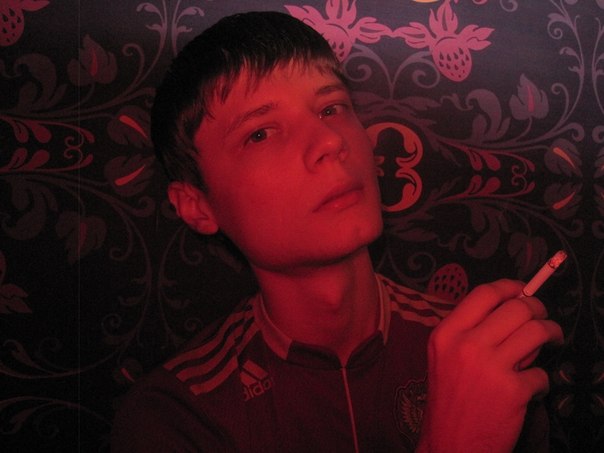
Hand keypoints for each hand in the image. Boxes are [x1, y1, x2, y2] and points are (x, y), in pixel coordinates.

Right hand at [416, 279, 563, 452]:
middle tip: (542, 319)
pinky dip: (540, 381)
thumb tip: (510, 308)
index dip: (510, 288)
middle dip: (538, 310)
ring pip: (536, 332)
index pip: (484, 294)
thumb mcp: (444, 357)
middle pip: (516, 308)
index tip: (523, 291)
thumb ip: (469, 331)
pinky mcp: (512, 390)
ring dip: (550, 335)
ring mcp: (490, 367)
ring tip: (550, 343)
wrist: (450, 444)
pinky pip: (541, 373)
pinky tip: (529, 388)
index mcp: (446, 334)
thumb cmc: (449, 399)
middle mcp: (466, 345)